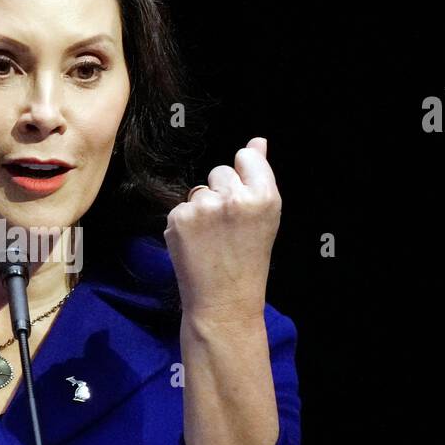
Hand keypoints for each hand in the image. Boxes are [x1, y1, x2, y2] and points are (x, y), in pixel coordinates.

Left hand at [164, 137, 279, 321]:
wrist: (224, 302)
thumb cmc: (248, 260)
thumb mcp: (265, 217)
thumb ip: (260, 175)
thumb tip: (258, 141)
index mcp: (264, 196)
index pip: (246, 157)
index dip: (243, 177)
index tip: (242, 199)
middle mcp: (234, 198)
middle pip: (219, 171)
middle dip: (221, 192)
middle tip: (228, 228)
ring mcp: (204, 208)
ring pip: (198, 190)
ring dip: (202, 209)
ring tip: (213, 240)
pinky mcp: (179, 218)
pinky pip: (181, 208)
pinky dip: (185, 224)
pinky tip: (197, 245)